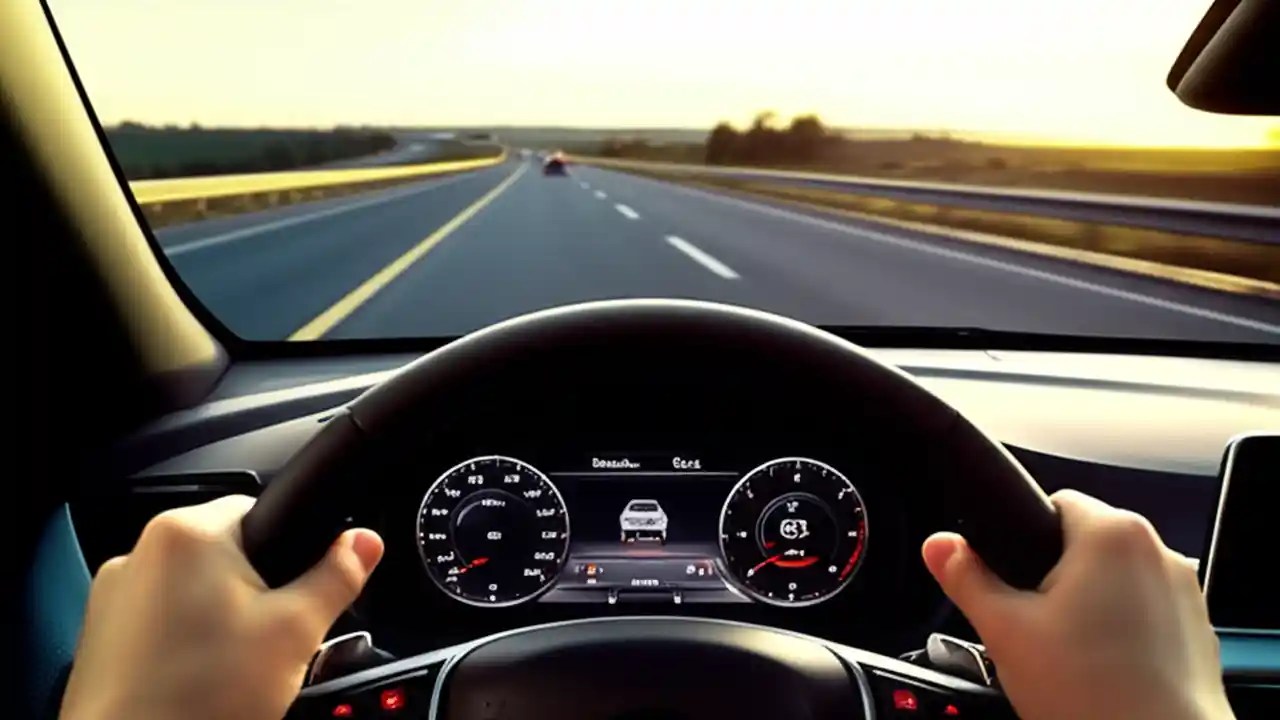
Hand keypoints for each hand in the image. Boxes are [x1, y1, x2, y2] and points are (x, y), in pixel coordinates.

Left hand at [59, 495, 384, 719]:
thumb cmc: (200, 699)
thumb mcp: (294, 632)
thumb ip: (337, 577)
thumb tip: (364, 543)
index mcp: (187, 533)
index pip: (260, 509)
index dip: (292, 551)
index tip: (297, 592)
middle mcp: (140, 553)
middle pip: (227, 554)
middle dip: (256, 592)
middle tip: (270, 640)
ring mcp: (115, 595)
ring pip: (195, 590)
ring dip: (221, 617)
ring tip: (233, 666)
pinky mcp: (104, 634)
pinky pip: (162, 620)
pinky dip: (187, 641)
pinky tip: (201, 678)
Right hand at [923, 490, 1232, 719]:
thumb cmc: (1092, 695)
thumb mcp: (1006, 631)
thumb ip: (966, 578)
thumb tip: (940, 546)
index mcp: (1112, 534)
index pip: (1055, 502)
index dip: (1023, 539)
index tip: (1013, 580)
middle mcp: (1158, 552)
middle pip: (1086, 543)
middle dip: (1056, 577)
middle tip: (1035, 627)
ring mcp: (1185, 592)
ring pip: (1116, 580)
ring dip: (1091, 604)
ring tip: (1070, 655)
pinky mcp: (1198, 630)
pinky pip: (1147, 613)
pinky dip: (1123, 632)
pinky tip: (1102, 670)